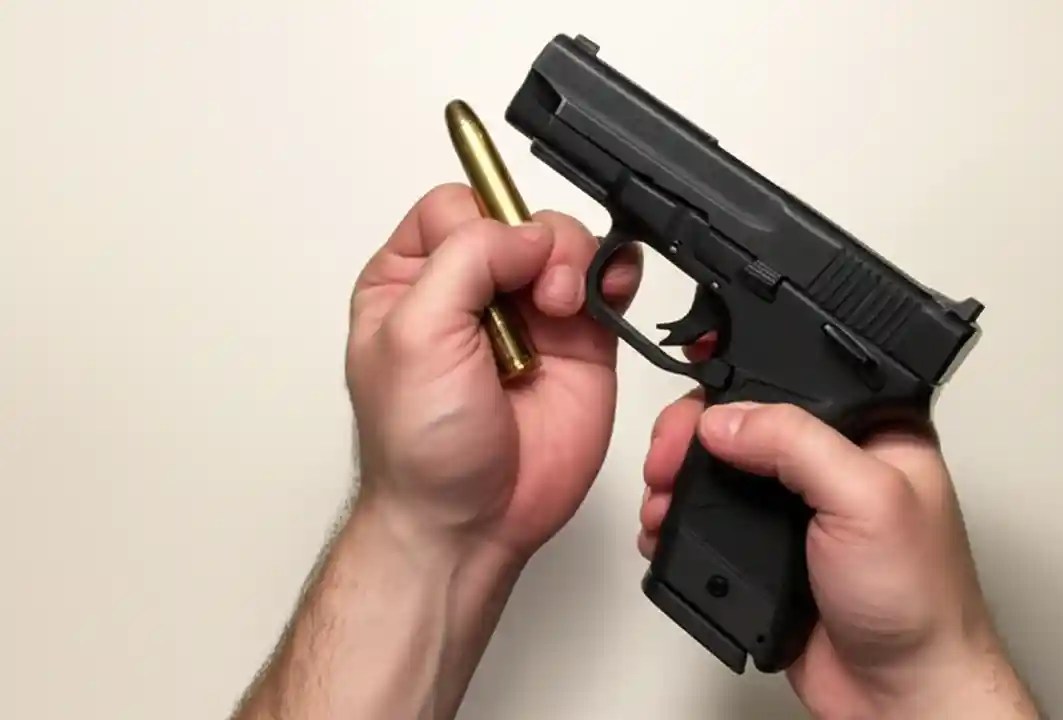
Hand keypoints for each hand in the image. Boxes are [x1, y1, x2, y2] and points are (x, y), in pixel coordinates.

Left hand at [346, 183, 640, 560]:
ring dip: (575, 263)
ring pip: (567, 245)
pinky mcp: (580, 343)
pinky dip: (615, 277)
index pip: (458, 208)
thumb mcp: (415, 336)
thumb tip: (527, 232)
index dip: (486, 223)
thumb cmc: (421, 447)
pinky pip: (608, 285)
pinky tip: (604, 297)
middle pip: (519, 219)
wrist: (470, 522)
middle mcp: (471, 291)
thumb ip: (465, 261)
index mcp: (411, 280)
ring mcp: (529, 316)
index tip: (496, 262)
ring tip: (564, 308)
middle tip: (540, 294)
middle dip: (538, 244)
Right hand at [640, 393, 1038, 718]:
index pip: (795, 374)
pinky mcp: (767, 549)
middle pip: (743, 417)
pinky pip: (710, 518)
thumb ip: (796, 443)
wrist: (900, 694)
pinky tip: (667, 527)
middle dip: (694, 431)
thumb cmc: (920, 600)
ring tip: (662, 496)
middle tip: (670, 455)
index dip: (742, 369)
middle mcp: (832, 461)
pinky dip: (678, 519)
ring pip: (720, 467)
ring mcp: (797, 506)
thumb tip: (725, 419)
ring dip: (679, 475)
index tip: (696, 374)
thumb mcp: (867, 499)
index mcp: (872, 428)